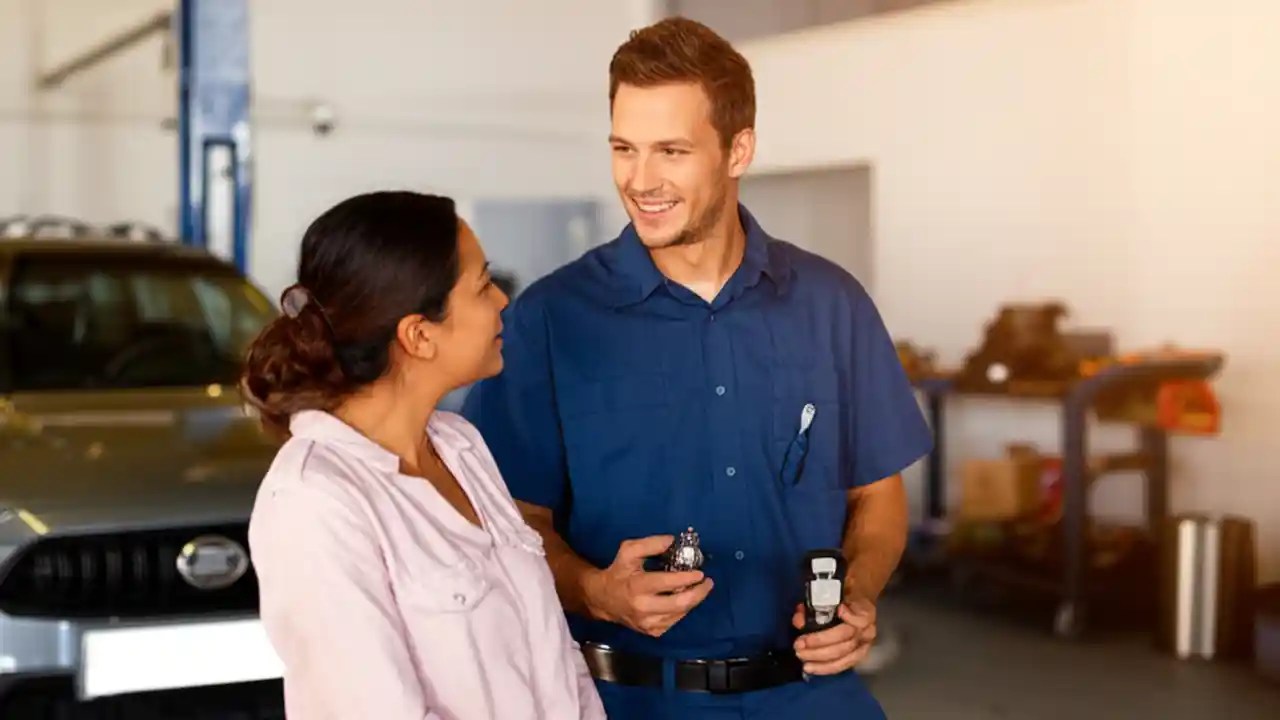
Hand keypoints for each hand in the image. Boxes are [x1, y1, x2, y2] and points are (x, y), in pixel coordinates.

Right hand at [583, 535, 713, 637]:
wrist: (604, 599)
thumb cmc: (619, 572)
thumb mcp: (629, 551)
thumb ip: (650, 544)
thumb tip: (671, 541)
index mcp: (637, 586)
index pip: (667, 583)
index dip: (687, 578)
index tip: (700, 573)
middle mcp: (643, 608)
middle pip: (680, 603)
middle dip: (699, 592)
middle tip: (708, 583)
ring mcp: (648, 623)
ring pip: (681, 613)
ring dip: (694, 600)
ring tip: (699, 588)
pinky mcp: (652, 632)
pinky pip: (676, 621)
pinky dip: (684, 609)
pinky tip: (684, 599)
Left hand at [790, 594, 876, 674]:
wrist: (857, 606)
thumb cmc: (843, 600)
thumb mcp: (832, 596)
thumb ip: (816, 605)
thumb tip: (799, 622)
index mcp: (864, 613)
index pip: (861, 619)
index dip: (850, 618)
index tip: (839, 610)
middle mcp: (867, 632)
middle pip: (846, 641)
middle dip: (820, 644)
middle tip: (799, 645)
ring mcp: (864, 646)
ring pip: (843, 657)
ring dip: (821, 661)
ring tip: (803, 660)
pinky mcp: (858, 657)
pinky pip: (842, 666)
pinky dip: (826, 668)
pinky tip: (812, 668)